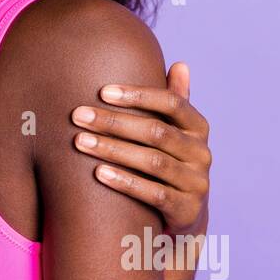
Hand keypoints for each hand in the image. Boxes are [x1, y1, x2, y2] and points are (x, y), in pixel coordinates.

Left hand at [70, 62, 210, 235]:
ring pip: (153, 162)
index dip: (138, 96)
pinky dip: (125, 181)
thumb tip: (180, 64)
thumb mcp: (174, 132)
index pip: (172, 103)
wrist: (185, 214)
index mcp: (198, 127)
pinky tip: (98, 173)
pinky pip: (154, 194)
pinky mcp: (187, 210)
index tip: (102, 92)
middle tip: (78, 115)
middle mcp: (202, 153)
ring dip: (113, 150)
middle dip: (114, 122)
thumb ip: (175, 101)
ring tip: (80, 142)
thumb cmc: (169, 161)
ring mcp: (197, 182)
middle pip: (156, 132)